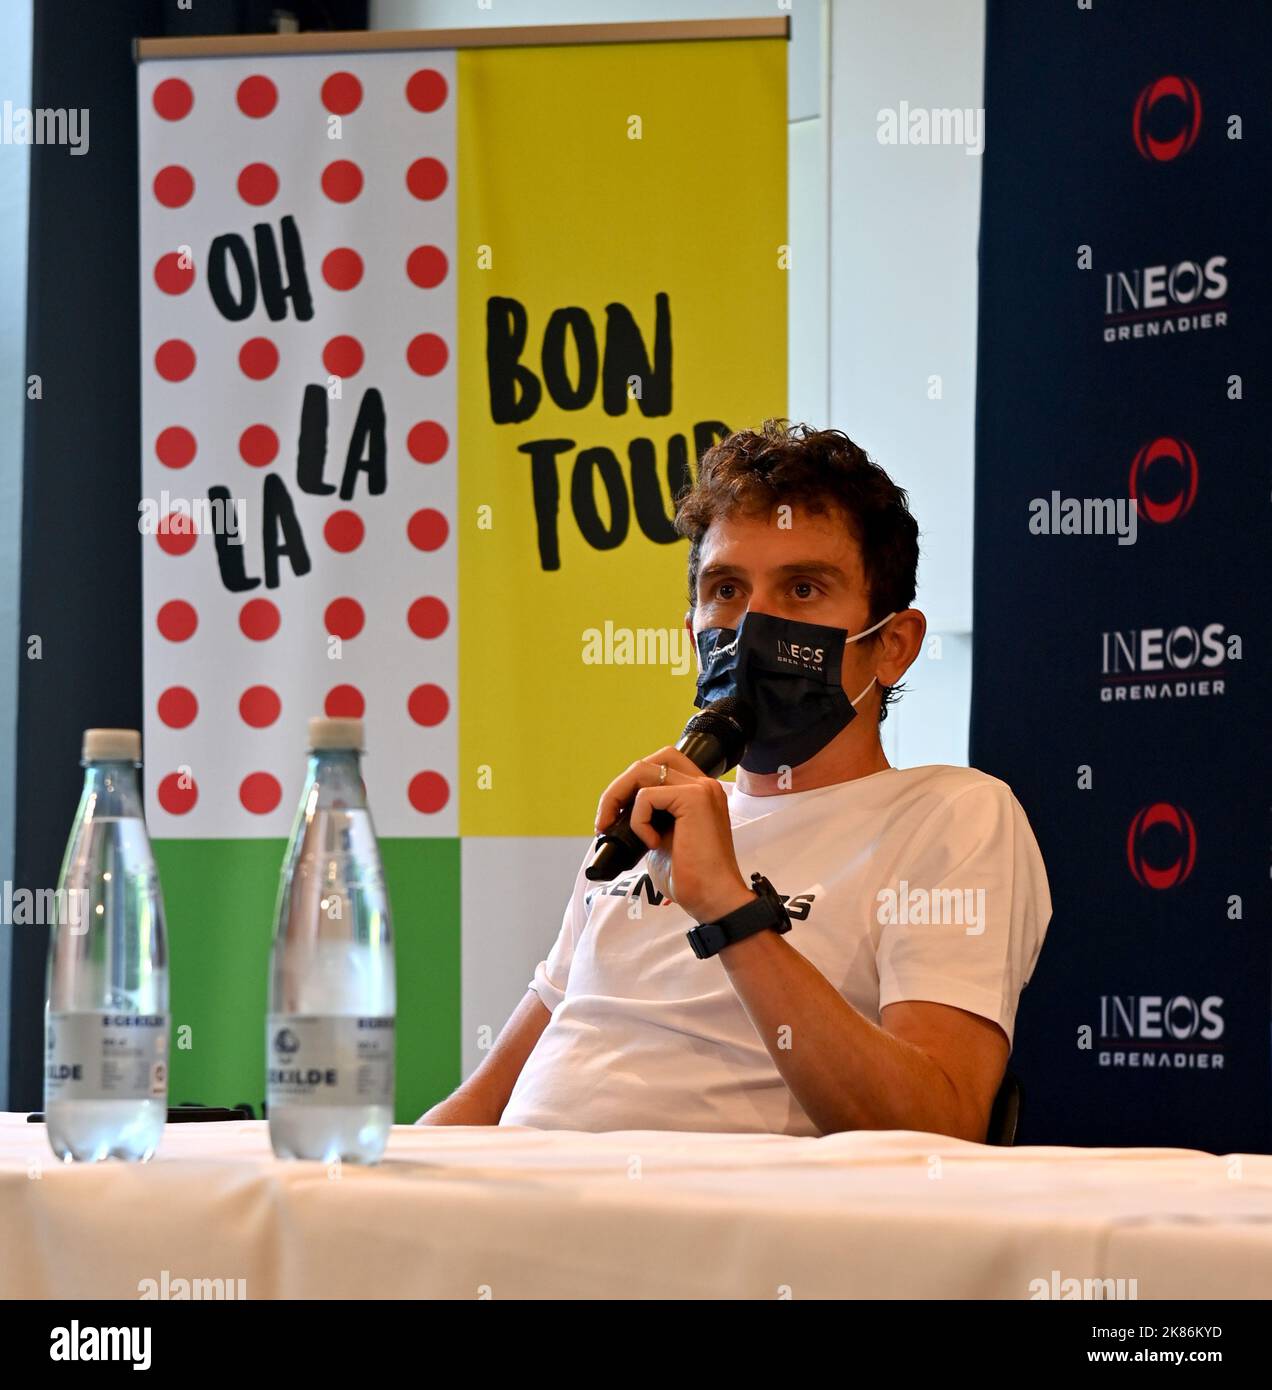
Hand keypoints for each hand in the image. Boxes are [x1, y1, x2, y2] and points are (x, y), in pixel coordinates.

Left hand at [594, 746, 755, 924]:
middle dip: (619, 787)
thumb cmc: (690, 877)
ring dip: (617, 798)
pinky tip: (652, 844)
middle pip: (650, 760)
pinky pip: (647, 796)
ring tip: (614, 828)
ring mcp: (701, 789)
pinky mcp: (694, 798)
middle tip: (604, 820)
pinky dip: (638, 821)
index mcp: (698, 792)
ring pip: (642, 771)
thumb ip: (648, 818)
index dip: (631, 784)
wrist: (713, 899)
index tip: (613, 817)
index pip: (660, 765)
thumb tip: (616, 811)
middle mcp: (703, 784)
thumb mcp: (661, 838)